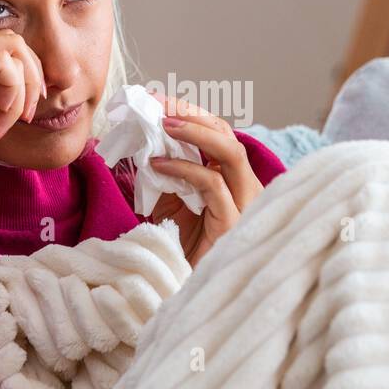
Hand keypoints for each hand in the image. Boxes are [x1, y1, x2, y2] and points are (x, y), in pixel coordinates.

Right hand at [0, 31, 43, 258]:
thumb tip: (31, 68)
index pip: (4, 43)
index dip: (27, 72)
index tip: (27, 107)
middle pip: (12, 41)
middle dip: (31, 78)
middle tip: (27, 114)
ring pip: (12, 51)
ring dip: (23, 91)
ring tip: (8, 121)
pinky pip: (5, 65)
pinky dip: (14, 95)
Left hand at [144, 90, 262, 267]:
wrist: (182, 288)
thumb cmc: (179, 247)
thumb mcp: (169, 201)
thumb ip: (164, 172)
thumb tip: (142, 137)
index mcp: (232, 178)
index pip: (218, 133)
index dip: (190, 114)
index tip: (157, 100)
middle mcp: (245, 186)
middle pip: (227, 136)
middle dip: (192, 115)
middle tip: (158, 103)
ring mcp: (245, 204)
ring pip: (230, 153)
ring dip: (195, 132)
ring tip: (162, 122)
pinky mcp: (235, 223)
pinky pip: (212, 185)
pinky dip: (184, 169)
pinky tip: (156, 164)